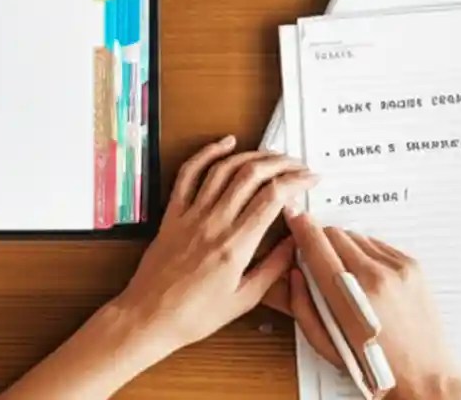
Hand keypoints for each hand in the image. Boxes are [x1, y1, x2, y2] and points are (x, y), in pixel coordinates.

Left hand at [112, 135, 318, 354]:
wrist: (149, 316)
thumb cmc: (195, 315)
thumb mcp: (244, 299)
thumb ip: (273, 268)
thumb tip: (294, 243)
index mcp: (235, 246)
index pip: (272, 198)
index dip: (296, 181)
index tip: (311, 179)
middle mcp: (214, 224)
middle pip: (251, 176)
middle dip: (280, 163)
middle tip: (297, 164)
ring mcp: (190, 215)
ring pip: (224, 170)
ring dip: (251, 155)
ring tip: (271, 154)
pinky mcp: (172, 214)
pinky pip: (189, 174)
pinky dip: (207, 154)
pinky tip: (225, 144)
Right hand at [282, 210, 460, 399]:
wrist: (424, 376)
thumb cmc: (375, 367)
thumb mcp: (325, 345)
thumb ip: (302, 306)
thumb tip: (295, 274)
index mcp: (349, 296)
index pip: (316, 244)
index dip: (300, 226)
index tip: (292, 217)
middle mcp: (375, 276)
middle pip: (334, 233)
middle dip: (321, 242)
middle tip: (318, 262)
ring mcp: (397, 268)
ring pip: (356, 236)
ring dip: (344, 248)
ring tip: (348, 278)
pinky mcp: (412, 266)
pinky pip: (378, 244)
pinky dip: (366, 254)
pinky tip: (367, 279)